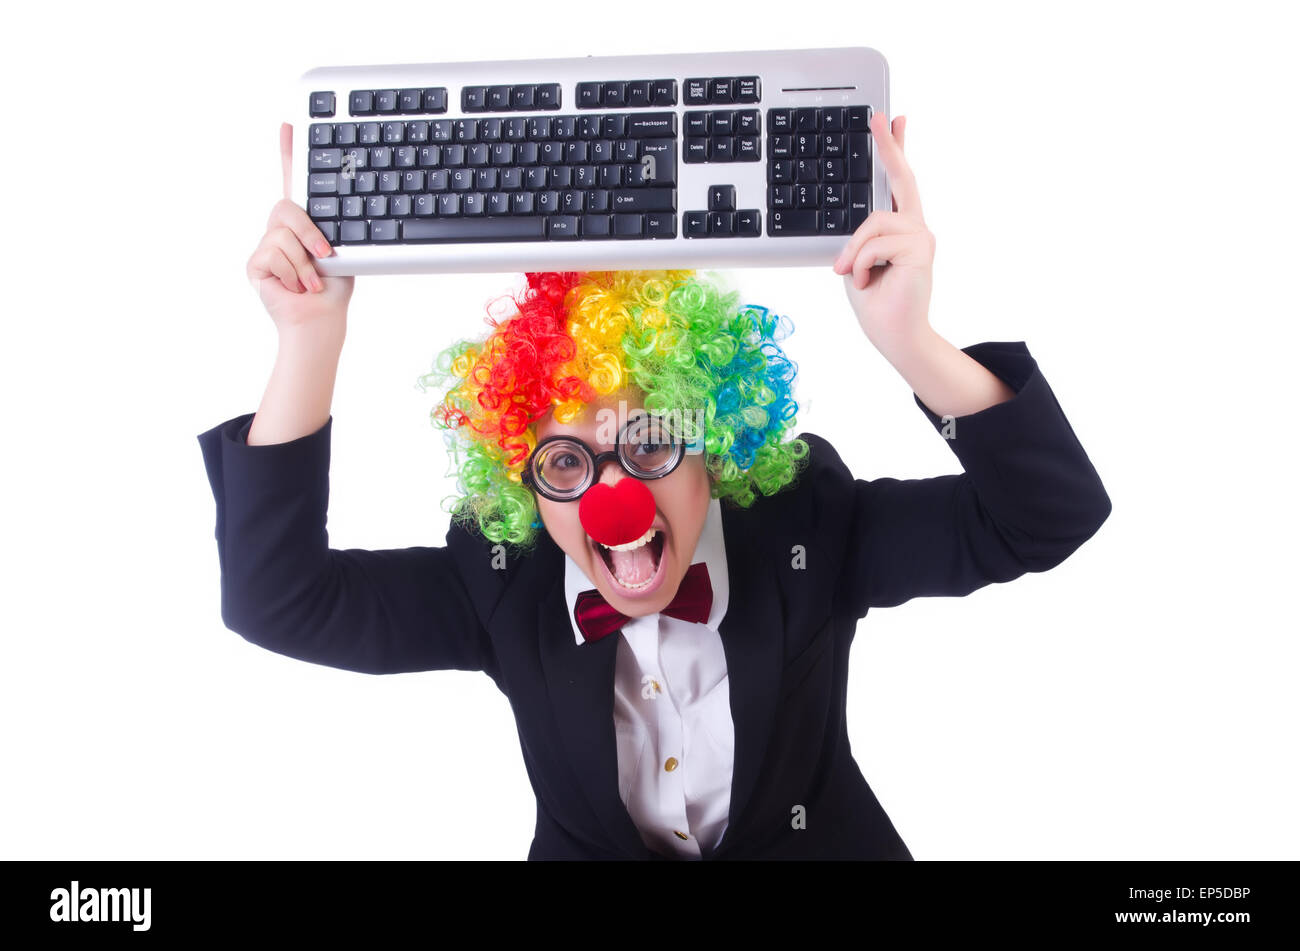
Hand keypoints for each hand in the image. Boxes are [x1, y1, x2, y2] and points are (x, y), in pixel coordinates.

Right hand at [245, 123, 354, 332]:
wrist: (320, 320)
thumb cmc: (333, 290)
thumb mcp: (340, 250)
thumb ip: (329, 228)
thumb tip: (328, 220)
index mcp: (304, 223)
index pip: (294, 182)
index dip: (289, 153)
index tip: (288, 125)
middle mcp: (281, 231)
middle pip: (286, 206)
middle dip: (310, 232)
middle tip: (325, 255)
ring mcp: (266, 245)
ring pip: (282, 232)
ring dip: (305, 261)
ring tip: (312, 282)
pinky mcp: (255, 263)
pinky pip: (274, 252)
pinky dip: (295, 273)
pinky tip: (297, 288)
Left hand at [831, 113, 933, 347]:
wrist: (895, 335)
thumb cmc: (878, 303)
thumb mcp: (858, 262)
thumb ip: (862, 237)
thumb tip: (863, 225)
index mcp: (899, 228)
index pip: (898, 182)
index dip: (896, 149)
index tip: (892, 120)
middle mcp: (914, 227)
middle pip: (901, 178)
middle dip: (890, 146)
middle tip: (880, 116)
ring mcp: (920, 235)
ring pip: (872, 223)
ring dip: (854, 254)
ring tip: (856, 275)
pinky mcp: (921, 248)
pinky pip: (875, 243)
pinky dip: (860, 264)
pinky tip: (868, 280)